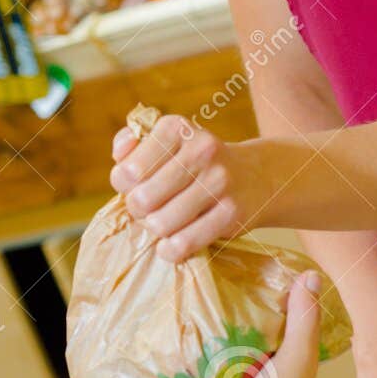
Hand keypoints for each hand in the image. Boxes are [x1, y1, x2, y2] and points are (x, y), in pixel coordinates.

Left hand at [110, 113, 259, 259]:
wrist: (256, 176)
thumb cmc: (195, 162)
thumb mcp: (166, 142)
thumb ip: (131, 145)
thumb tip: (120, 158)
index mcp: (177, 128)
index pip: (128, 170)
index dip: (123, 185)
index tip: (136, 185)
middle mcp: (201, 150)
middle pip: (142, 200)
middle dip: (138, 210)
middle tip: (149, 208)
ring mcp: (219, 181)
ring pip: (160, 224)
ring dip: (156, 229)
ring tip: (164, 221)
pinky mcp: (232, 213)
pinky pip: (184, 243)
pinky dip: (171, 250)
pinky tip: (173, 242)